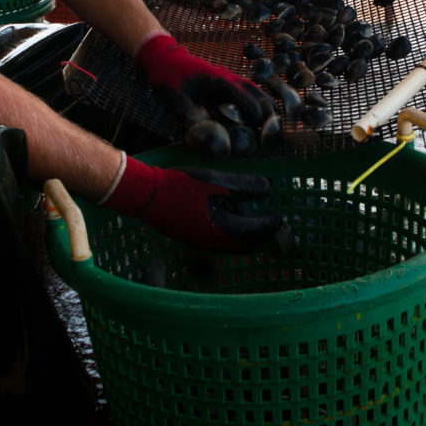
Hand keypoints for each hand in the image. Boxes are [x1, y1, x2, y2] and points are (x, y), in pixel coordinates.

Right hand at [100, 154, 287, 252]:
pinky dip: (230, 235)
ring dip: (245, 236)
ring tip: (252, 221)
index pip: (253, 231)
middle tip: (271, 224)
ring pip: (231, 246)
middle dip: (259, 235)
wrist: (144, 194)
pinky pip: (218, 243)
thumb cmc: (179, 184)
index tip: (281, 219)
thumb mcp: (214, 180)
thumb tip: (267, 188)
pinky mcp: (190, 239)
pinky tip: (228, 220)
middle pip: (244, 245)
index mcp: (220, 228)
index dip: (269, 225)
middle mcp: (211, 242)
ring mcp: (199, 243)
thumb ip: (243, 186)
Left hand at [136, 33, 274, 135]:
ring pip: (254, 90)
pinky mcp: (225, 83)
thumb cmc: (168, 75)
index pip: (240, 93)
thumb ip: (187, 111)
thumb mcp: (173, 95)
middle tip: (273, 129)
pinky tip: (262, 115)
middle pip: (255, 91)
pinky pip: (248, 91)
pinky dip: (258, 101)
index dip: (252, 108)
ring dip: (266, 105)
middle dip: (267, 109)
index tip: (260, 124)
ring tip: (275, 124)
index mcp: (216, 79)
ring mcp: (228, 79)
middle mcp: (227, 78)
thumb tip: (201, 130)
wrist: (163, 57)